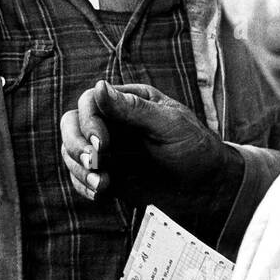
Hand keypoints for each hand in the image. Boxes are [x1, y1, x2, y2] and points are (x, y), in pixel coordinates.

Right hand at [59, 81, 244, 227]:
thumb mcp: (168, 124)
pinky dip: (83, 186)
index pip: (89, 104)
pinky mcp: (108, 176)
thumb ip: (132, 108)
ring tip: (102, 184)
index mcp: (126, 103)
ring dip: (78, 170)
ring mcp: (107, 152)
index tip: (101, 145)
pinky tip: (101, 193)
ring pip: (71, 153)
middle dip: (74, 145)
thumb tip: (98, 86)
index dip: (88, 123)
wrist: (209, 187)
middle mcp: (112, 125)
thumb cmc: (195, 147)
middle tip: (92, 164)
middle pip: (71, 126)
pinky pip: (80, 179)